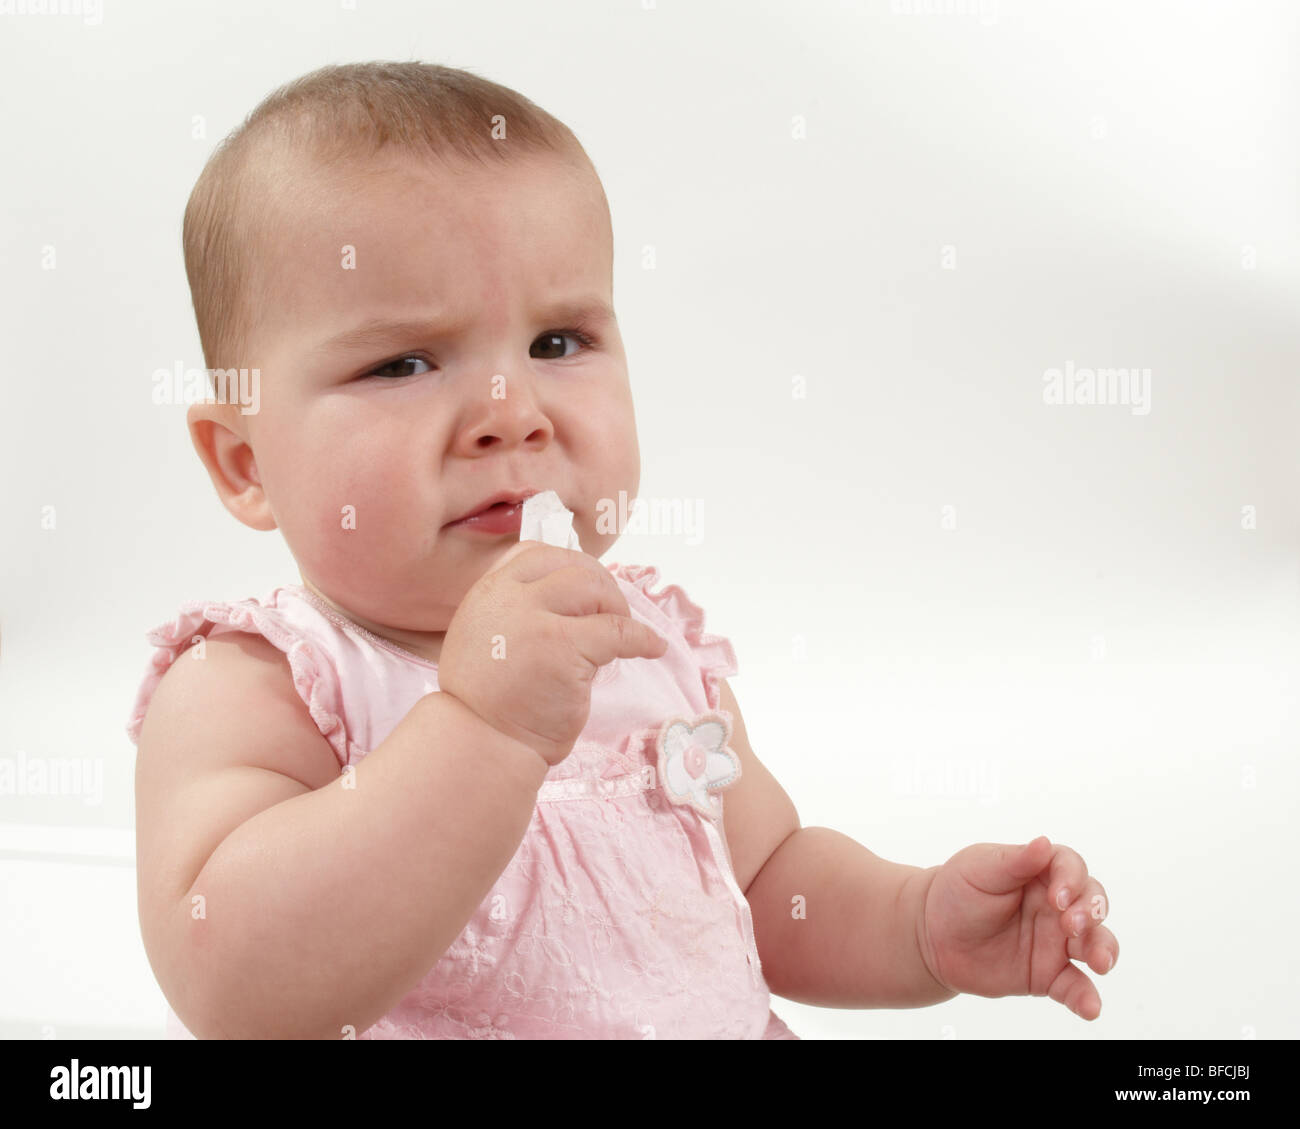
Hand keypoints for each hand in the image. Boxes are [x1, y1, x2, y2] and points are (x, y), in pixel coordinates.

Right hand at [437, 542, 668, 766]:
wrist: (481, 744)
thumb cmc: (489, 702)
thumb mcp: (487, 638)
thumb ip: (516, 613)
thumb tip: (572, 599)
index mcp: (487, 592)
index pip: (536, 555)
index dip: (571, 567)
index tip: (589, 590)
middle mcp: (507, 597)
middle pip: (571, 567)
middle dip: (601, 587)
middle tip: (612, 616)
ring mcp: (534, 620)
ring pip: (593, 589)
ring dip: (617, 608)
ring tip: (622, 636)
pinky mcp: (562, 647)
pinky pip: (617, 630)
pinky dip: (642, 638)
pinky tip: (652, 648)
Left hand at [915, 835, 1117, 1020]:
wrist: (933, 935)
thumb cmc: (958, 891)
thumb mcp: (979, 869)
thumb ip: (1014, 861)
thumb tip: (1043, 843)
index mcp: (1041, 873)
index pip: (1072, 868)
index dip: (1072, 880)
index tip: (1057, 897)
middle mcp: (1056, 906)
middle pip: (1093, 904)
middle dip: (1090, 913)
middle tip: (1070, 925)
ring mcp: (1056, 942)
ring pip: (1095, 944)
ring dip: (1104, 951)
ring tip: (1101, 963)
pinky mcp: (1049, 975)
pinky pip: (1076, 987)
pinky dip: (1087, 998)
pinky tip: (1090, 1007)